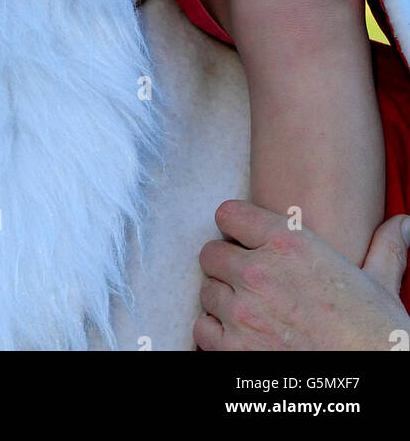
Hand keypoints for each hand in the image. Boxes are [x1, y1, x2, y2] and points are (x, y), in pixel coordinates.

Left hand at [194, 200, 409, 351]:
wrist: (373, 378)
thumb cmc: (376, 335)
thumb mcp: (381, 283)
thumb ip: (383, 247)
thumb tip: (404, 222)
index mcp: (289, 244)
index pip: (228, 213)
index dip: (235, 226)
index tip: (244, 239)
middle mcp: (258, 273)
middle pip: (211, 254)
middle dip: (226, 265)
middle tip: (248, 281)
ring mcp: (242, 314)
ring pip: (207, 293)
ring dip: (224, 301)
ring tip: (251, 313)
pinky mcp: (232, 351)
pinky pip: (203, 330)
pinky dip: (217, 335)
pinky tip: (242, 338)